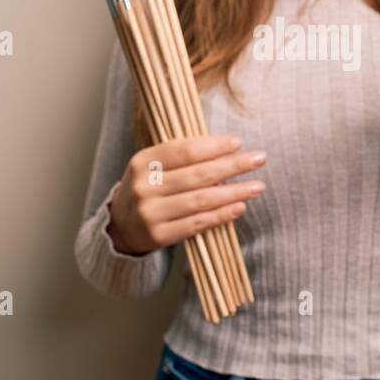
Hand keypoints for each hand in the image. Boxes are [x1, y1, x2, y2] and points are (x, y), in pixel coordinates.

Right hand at [107, 135, 267, 255]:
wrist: (120, 227)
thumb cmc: (148, 188)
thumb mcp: (153, 166)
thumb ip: (181, 156)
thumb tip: (227, 148)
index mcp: (142, 161)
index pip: (184, 150)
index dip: (214, 146)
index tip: (239, 142)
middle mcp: (144, 187)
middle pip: (197, 174)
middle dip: (233, 165)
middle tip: (259, 159)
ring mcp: (150, 213)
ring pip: (201, 200)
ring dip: (234, 192)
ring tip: (257, 186)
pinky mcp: (159, 236)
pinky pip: (197, 223)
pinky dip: (221, 215)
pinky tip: (240, 207)